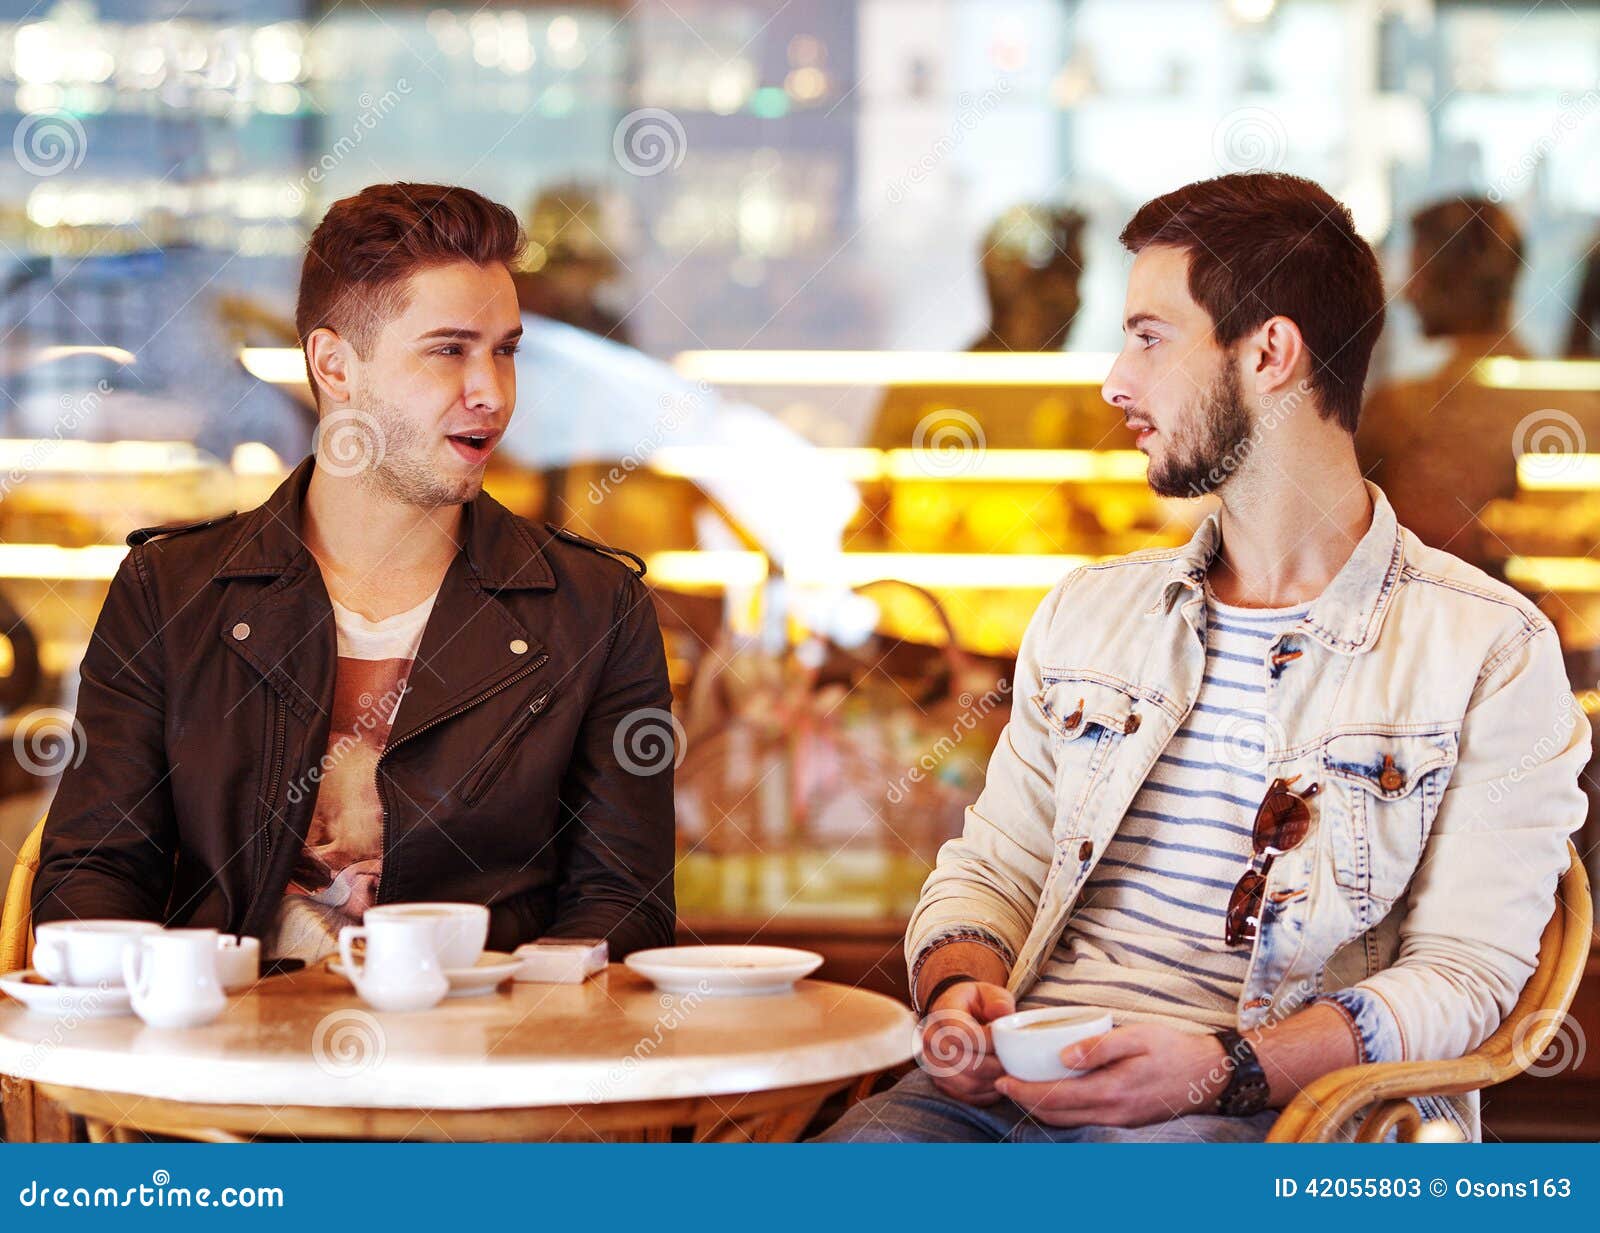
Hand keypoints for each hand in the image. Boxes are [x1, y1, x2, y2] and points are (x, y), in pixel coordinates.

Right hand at [917, 980, 1015, 1106]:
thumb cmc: (975, 1003)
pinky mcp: (939, 1080)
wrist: (954, 1011)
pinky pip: (964, 1096)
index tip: (1006, 1041)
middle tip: (1012, 1062)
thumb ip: (998, 1001)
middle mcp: (931, 1039)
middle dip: (994, 1066)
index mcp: (942, 1013)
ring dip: (992, 1082)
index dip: (988, 1043)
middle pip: (965, 1064)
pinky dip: (985, 1095)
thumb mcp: (989, 993)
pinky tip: (997, 1082)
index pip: (962, 1035)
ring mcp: (932, 1062)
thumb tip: (1003, 1012)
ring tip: (1006, 1072)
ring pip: (966, 1084)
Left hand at [993, 1022, 1229, 1128]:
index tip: (1002, 1079)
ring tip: (1022, 1089)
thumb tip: (1063, 1055)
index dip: (1024, 1091)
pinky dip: (1062, 1112)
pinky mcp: (1126, 1120)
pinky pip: (1084, 1120)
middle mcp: (1112, 1112)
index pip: (1055, 1097)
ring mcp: (1119, 1120)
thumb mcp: (1137, 1037)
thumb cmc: (1173, 1049)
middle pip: (1056, 1115)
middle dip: (1026, 1101)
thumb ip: (1099, 1046)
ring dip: (1041, 1109)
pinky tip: (1055, 1096)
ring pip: (1069, 1121)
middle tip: (1003, 1084)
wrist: (1211, 1074)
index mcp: (1111, 1091)